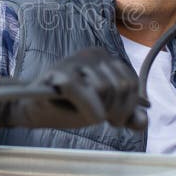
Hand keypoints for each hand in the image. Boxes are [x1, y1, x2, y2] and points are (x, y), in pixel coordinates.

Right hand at [0, 48, 148, 129]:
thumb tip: (143, 121)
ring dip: (97, 111)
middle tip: (98, 117)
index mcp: (106, 59)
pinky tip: (75, 112)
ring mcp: (75, 60)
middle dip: (116, 111)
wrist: (32, 109)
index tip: (112, 118)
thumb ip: (126, 115)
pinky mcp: (60, 72)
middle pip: (123, 86)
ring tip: (82, 112)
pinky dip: (86, 109)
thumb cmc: (67, 108)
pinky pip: (84, 92)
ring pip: (106, 88)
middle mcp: (93, 54)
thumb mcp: (102, 111)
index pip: (132, 83)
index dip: (128, 107)